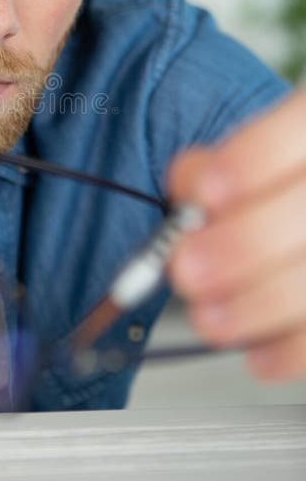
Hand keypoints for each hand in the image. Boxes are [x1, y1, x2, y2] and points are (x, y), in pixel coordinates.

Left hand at [167, 88, 305, 380]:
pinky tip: (257, 353)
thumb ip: (216, 166)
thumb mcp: (251, 154)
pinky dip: (293, 349)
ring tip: (208, 317)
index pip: (301, 128)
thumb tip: (186, 191)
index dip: (253, 161)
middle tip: (185, 268)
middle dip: (244, 246)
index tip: (204, 194)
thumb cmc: (279, 188)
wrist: (299, 210)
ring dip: (259, 305)